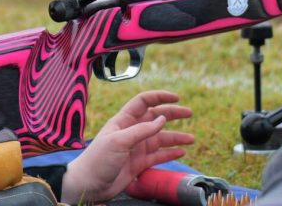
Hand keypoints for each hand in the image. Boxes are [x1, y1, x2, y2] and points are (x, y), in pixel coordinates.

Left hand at [60, 90, 193, 204]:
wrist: (89, 185)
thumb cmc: (98, 160)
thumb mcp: (118, 141)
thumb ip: (141, 130)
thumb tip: (162, 119)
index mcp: (123, 121)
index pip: (143, 102)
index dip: (159, 97)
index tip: (176, 97)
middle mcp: (131, 132)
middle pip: (155, 118)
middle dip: (172, 114)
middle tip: (189, 113)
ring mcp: (135, 148)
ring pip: (160, 138)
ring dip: (175, 137)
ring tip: (191, 139)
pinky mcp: (138, 163)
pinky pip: (158, 155)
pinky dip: (170, 153)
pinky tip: (181, 151)